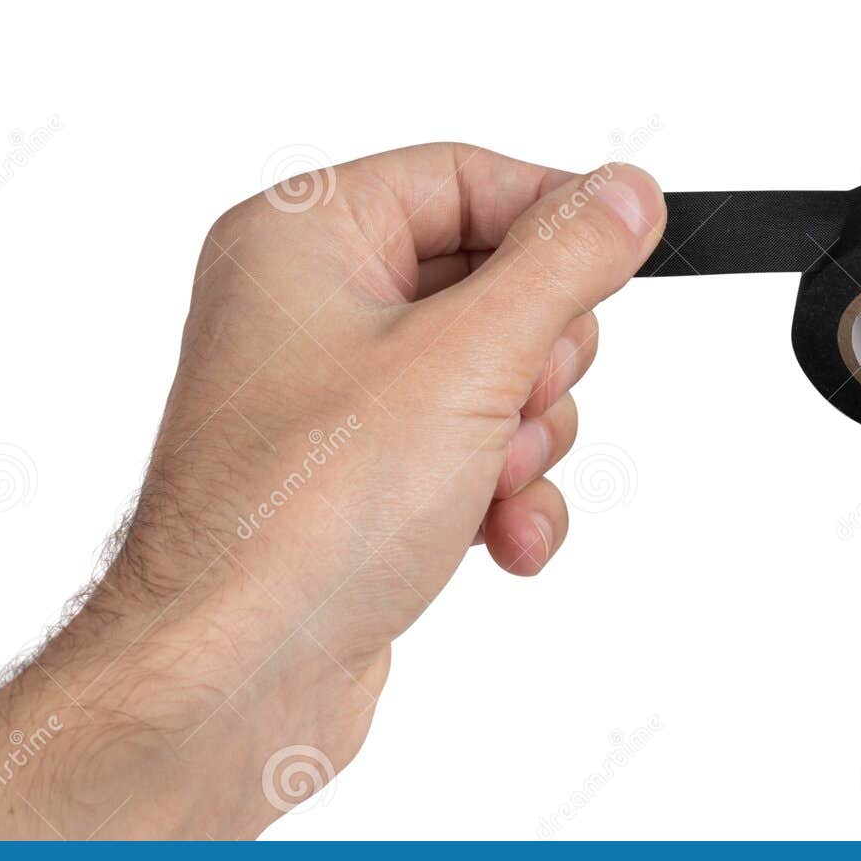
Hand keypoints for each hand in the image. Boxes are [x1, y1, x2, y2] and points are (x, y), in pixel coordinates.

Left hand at [0, 144, 663, 838]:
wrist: (232, 684)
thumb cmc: (303, 515)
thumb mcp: (468, 359)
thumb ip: (563, 263)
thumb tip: (628, 193)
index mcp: (305, 238)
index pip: (465, 177)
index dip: (553, 217)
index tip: (624, 255)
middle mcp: (313, 307)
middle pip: (496, 281)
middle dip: (537, 360)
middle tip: (517, 402)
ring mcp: (341, 398)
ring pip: (500, 376)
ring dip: (527, 439)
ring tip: (491, 485)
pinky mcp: (368, 478)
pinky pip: (477, 451)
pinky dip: (508, 494)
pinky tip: (503, 540)